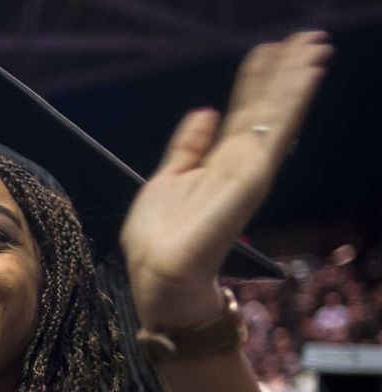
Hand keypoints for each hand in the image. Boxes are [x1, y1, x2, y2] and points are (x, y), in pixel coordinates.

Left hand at [121, 31, 331, 329]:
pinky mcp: (254, 174)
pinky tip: (307, 72)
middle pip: (267, 106)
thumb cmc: (159, 238)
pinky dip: (294, 98)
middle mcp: (239, 161)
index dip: (256, 79)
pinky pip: (278, 128)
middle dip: (286, 71)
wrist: (159, 273)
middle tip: (307, 36)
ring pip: (278, 111)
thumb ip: (188, 147)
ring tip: (313, 44)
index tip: (268, 49)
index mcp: (219, 161)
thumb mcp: (168, 179)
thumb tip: (205, 113)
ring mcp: (250, 167)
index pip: (243, 111)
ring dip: (296, 76)